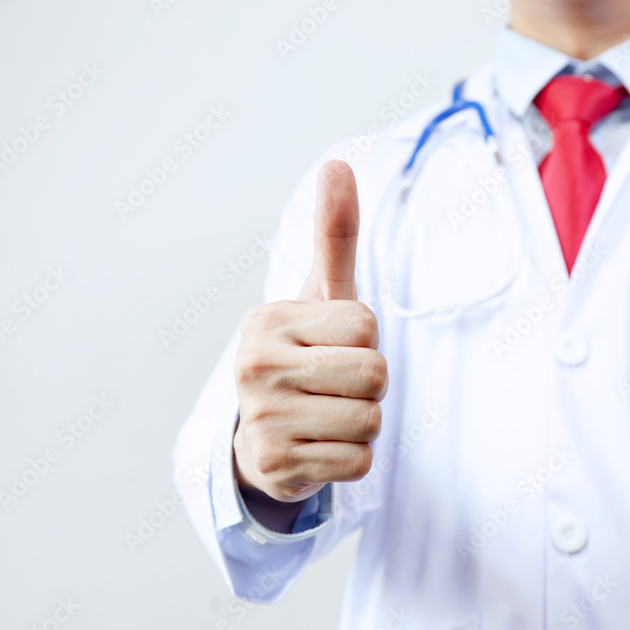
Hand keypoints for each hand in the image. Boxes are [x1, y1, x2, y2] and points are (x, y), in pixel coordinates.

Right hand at [233, 160, 386, 503]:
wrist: (264, 433)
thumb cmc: (305, 354)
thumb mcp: (321, 298)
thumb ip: (335, 236)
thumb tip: (337, 164)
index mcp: (267, 321)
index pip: (367, 326)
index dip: (365, 340)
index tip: (333, 347)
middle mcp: (254, 368)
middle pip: (374, 374)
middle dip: (369, 384)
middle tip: (334, 385)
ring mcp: (261, 420)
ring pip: (369, 420)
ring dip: (362, 422)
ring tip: (327, 414)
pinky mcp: (275, 466)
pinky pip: (358, 462)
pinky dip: (351, 458)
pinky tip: (320, 446)